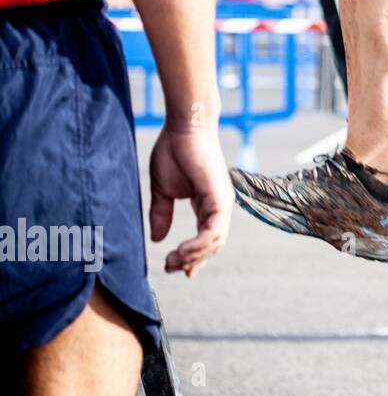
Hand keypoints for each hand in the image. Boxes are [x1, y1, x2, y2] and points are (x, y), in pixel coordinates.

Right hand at [148, 125, 232, 276]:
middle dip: (190, 261)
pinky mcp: (221, 198)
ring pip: (215, 243)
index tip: (173, 268)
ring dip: (193, 256)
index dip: (192, 257)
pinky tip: (183, 251)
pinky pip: (214, 231)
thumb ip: (162, 214)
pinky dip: (199, 245)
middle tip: (169, 267)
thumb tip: (157, 239)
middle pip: (211, 246)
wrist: (183, 127)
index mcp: (207, 205)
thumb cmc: (174, 152)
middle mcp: (218, 206)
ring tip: (173, 261)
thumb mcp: (163, 190)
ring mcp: (222, 202)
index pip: (205, 239)